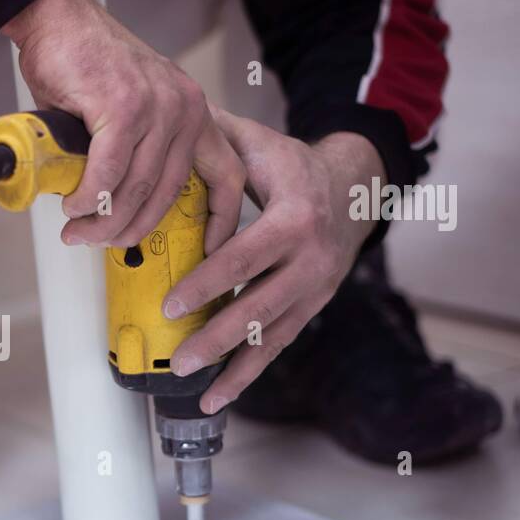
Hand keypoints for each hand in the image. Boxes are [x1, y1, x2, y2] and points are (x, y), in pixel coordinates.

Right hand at [2, 0, 244, 248]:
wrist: (57, 19)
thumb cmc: (86, 65)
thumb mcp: (131, 112)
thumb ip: (138, 153)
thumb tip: (121, 208)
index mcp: (193, 113)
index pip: (228, 175)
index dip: (222, 219)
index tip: (209, 249)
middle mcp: (185, 109)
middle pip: (168, 195)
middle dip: (131, 230)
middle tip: (100, 242)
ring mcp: (157, 107)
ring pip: (136, 190)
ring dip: (103, 220)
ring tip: (79, 229)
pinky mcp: (124, 107)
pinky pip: (108, 173)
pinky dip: (88, 197)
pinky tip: (74, 205)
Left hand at [162, 109, 383, 413]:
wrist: (354, 188)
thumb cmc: (293, 166)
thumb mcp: (261, 144)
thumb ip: (216, 136)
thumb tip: (165, 122)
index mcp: (296, 218)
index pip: (244, 258)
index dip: (207, 283)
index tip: (170, 304)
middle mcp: (312, 260)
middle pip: (259, 308)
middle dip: (217, 338)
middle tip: (177, 361)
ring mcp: (315, 290)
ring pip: (270, 336)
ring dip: (233, 367)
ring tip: (196, 391)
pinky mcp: (311, 308)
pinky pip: (277, 346)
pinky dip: (248, 374)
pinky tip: (218, 397)